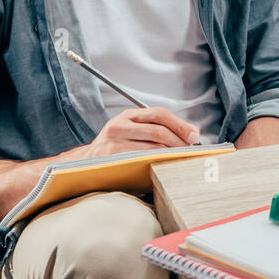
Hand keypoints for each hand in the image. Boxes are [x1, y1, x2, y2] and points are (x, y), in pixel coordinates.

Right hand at [84, 107, 199, 157]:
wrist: (84, 164)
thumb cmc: (115, 149)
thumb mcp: (131, 132)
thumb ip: (154, 130)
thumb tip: (190, 135)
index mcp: (128, 116)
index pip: (160, 114)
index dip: (180, 124)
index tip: (194, 135)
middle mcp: (120, 125)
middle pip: (159, 130)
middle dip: (179, 141)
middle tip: (190, 150)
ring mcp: (114, 141)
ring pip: (152, 146)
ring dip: (171, 153)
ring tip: (180, 158)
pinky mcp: (111, 157)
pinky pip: (141, 159)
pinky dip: (157, 162)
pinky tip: (164, 165)